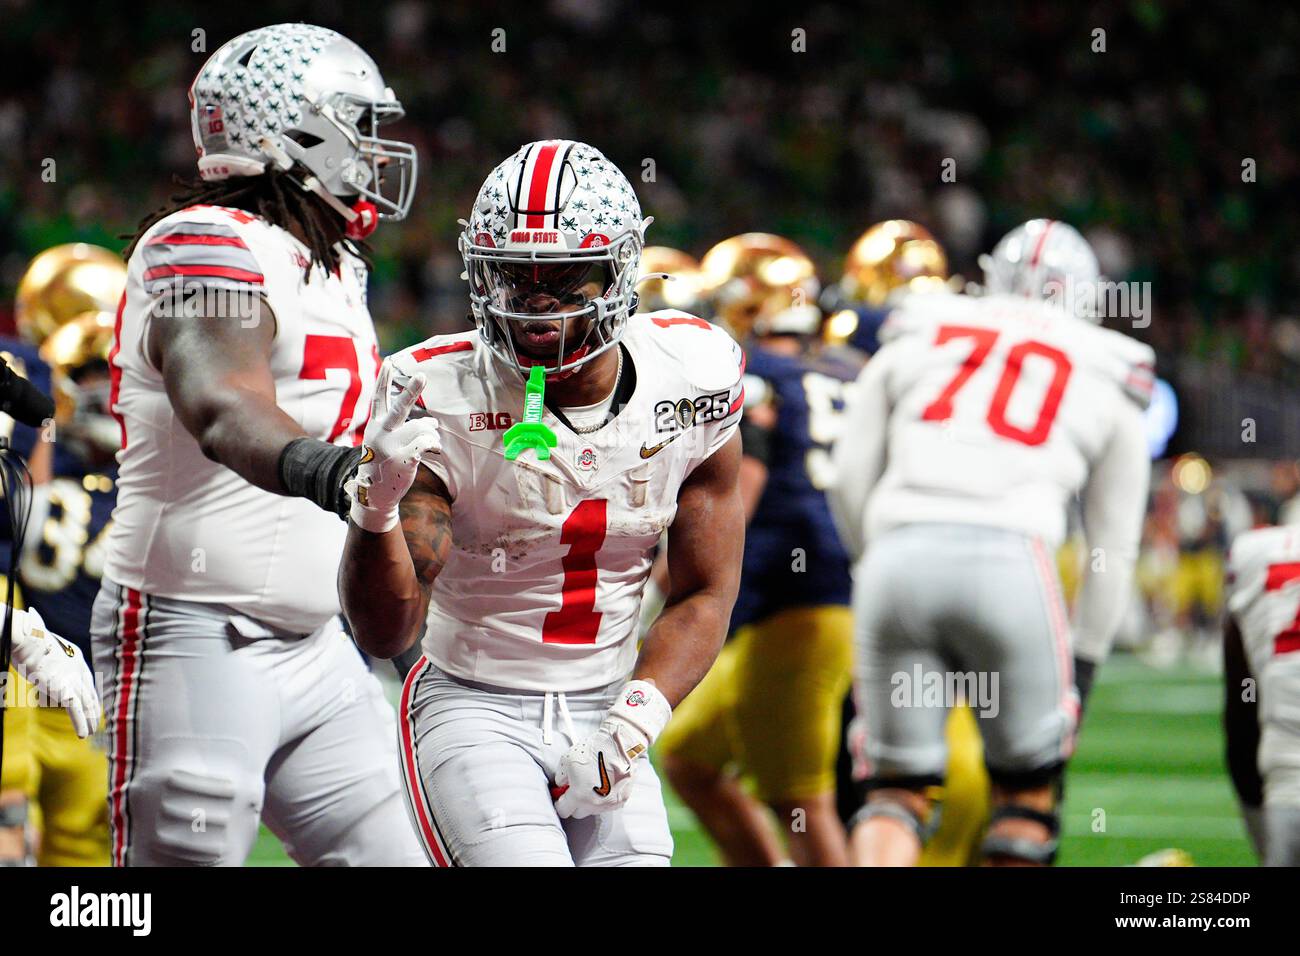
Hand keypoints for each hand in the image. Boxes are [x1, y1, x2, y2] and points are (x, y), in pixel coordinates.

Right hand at [9, 607, 100, 738]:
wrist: (29, 638)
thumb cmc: (30, 634)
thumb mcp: (39, 633)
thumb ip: (40, 633)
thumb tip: (31, 614)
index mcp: (74, 655)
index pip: (87, 678)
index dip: (90, 692)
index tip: (92, 702)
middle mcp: (77, 668)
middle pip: (89, 692)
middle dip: (93, 708)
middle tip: (96, 722)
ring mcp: (72, 679)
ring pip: (85, 704)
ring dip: (89, 719)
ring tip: (91, 732)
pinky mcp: (64, 689)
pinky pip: (75, 710)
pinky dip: (80, 722)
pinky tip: (83, 733)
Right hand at [347, 363, 440, 532]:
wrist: (374, 494)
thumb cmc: (384, 462)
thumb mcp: (384, 441)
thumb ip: (403, 427)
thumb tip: (433, 422)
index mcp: (375, 425)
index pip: (378, 398)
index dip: (384, 380)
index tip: (388, 361)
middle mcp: (381, 433)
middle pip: (398, 408)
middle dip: (411, 391)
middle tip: (422, 375)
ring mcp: (391, 447)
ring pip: (421, 427)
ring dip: (432, 430)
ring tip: (433, 436)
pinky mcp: (403, 459)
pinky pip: (427, 442)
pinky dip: (434, 443)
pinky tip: (434, 449)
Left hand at [553, 680, 671, 818]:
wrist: (617, 744)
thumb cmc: (593, 750)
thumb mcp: (566, 761)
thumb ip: (561, 778)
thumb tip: (562, 785)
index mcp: (579, 796)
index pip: (563, 811)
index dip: (560, 803)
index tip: (561, 797)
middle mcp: (594, 804)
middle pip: (578, 813)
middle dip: (575, 803)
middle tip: (575, 788)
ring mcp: (609, 803)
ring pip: (593, 809)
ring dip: (589, 800)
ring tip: (591, 783)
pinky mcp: (621, 800)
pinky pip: (607, 804)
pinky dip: (603, 797)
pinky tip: (603, 783)